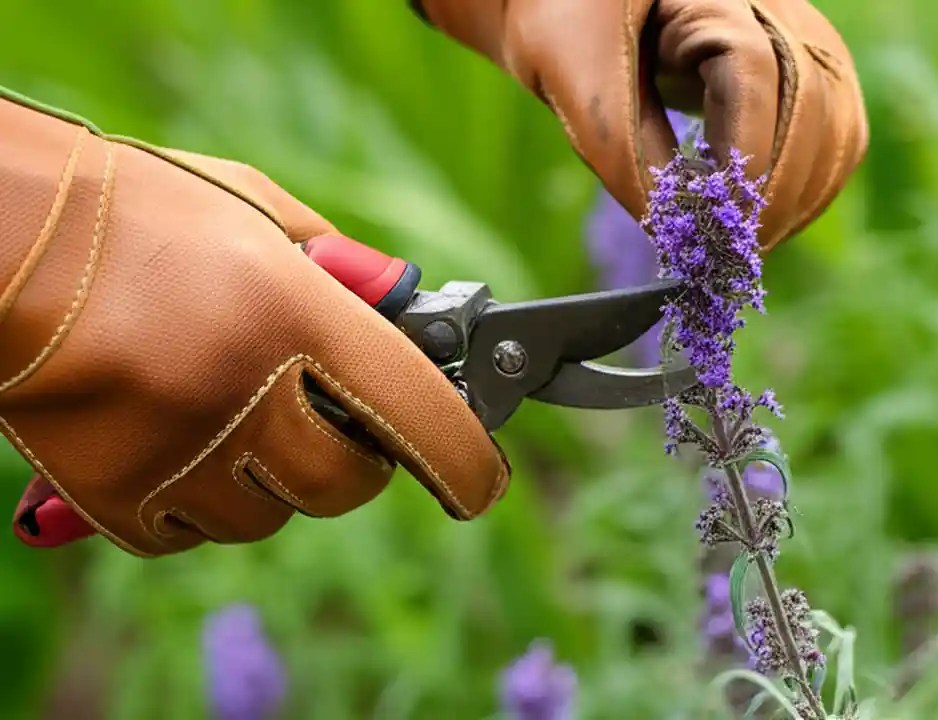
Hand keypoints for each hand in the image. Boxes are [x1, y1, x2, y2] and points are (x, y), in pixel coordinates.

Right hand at [0, 97, 508, 556]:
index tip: (480, 479)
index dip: (464, 459)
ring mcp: (173, 451)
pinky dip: (199, 502)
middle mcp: (242, 392)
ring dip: (270, 479)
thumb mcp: (256, 213)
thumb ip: (342, 271)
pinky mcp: (110, 494)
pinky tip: (179, 440)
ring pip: (266, 516)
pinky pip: (191, 535)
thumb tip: (409, 307)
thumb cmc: (135, 210)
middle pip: (345, 487)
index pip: (416, 414)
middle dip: (355, 461)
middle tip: (334, 421)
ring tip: (232, 410)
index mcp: (293, 313)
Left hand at [416, 0, 868, 250]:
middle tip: (732, 251)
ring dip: (800, 195)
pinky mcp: (802, 66)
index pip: (754, 74)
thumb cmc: (566, 20)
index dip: (744, 159)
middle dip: (776, 189)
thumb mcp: (574, 75)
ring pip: (837, 120)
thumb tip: (673, 231)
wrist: (576, 0)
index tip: (717, 227)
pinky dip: (808, 185)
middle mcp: (771, 3)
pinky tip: (767, 221)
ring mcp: (797, 32)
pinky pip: (835, 130)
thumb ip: (622, 147)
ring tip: (746, 244)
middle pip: (812, 99)